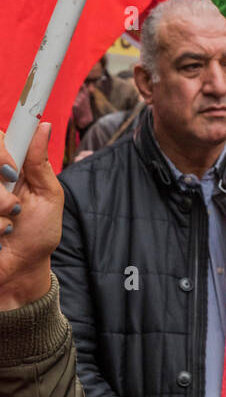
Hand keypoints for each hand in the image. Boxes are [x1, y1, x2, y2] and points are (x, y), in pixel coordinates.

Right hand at [0, 123, 63, 308]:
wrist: (22, 271)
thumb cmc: (38, 233)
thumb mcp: (49, 197)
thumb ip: (41, 164)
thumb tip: (44, 125)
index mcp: (7, 166)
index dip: (0, 150)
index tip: (11, 168)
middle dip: (2, 192)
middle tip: (14, 208)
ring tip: (8, 228)